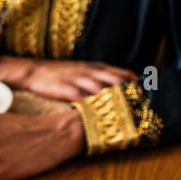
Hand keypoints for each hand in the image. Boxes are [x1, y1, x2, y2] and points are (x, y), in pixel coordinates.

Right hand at [0, 56, 136, 100]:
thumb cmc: (62, 73)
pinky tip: (95, 111)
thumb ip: (102, 77)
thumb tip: (124, 85)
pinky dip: (87, 103)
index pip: (120, 73)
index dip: (133, 82)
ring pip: (98, 87)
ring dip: (111, 97)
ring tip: (123, 108)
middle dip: (126, 91)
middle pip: (113, 80)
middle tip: (139, 103)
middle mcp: (88, 72)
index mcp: (95, 68)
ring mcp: (76, 79)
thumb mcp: (84, 71)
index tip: (146, 92)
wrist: (34, 70)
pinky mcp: (63, 88)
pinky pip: (77, 95)